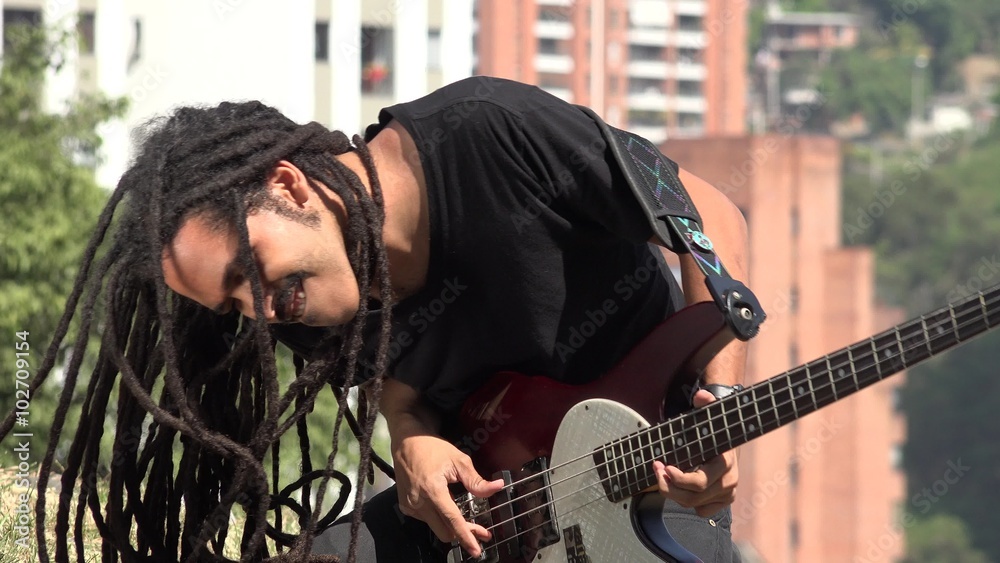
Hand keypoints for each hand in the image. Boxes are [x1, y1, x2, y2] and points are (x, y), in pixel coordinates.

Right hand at [392, 433, 504, 557]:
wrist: (407, 440)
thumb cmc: (433, 448)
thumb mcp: (459, 460)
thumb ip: (476, 480)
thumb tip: (497, 487)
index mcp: (433, 490)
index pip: (452, 520)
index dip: (466, 536)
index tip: (476, 550)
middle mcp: (419, 501)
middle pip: (444, 531)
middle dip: (462, 533)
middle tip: (480, 530)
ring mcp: (410, 505)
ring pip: (435, 528)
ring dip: (451, 527)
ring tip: (464, 518)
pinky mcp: (405, 506)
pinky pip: (426, 520)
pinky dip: (438, 518)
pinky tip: (444, 506)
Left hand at [652, 389, 738, 516]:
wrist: (728, 441)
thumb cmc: (714, 430)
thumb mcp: (709, 415)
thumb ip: (706, 403)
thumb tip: (701, 395)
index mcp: (725, 462)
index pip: (698, 482)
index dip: (677, 479)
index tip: (662, 466)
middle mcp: (729, 481)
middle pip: (692, 497)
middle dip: (668, 486)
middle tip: (656, 470)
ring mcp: (727, 494)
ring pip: (693, 504)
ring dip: (673, 493)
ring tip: (662, 476)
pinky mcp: (724, 502)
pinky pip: (701, 511)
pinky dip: (688, 502)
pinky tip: (681, 487)